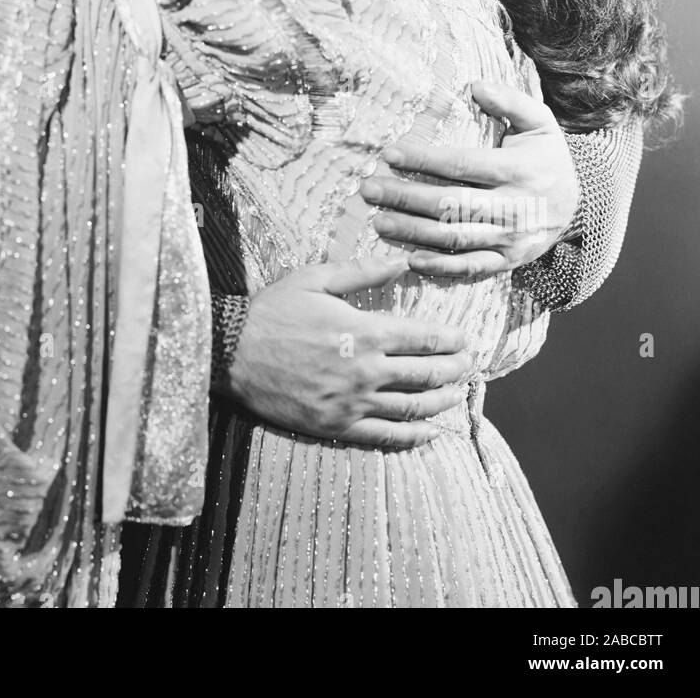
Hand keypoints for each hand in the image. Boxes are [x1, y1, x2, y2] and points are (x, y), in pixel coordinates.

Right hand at [226, 254, 472, 447]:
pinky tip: (428, 432)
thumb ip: (361, 273)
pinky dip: (412, 436)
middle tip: (469, 366)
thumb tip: (401, 263)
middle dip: (455, 370)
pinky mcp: (335, 426)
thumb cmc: (272, 311)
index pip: (424, 339)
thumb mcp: (315, 279)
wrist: (231, 352)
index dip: (450, 340)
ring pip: (412, 408)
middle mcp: (365, 371)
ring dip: (441, 402)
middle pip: (426, 375)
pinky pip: (384, 437)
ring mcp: (352, 403)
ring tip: (456, 396)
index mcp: (364, 332)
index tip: (465, 340)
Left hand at [362, 82, 579, 279]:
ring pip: (456, 238)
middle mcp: (514, 207)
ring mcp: (512, 239)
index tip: (389, 154)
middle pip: (452, 205)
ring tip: (379, 221)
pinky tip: (410, 260)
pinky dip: (441, 267)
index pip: (462, 164)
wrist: (580, 203)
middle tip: (369, 189)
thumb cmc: (546, 156)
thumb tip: (475, 85)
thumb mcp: (540, 122)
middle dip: (406, 198)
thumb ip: (510, 101)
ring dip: (414, 232)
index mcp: (519, 170)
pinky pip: (472, 268)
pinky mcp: (508, 261)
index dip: (424, 160)